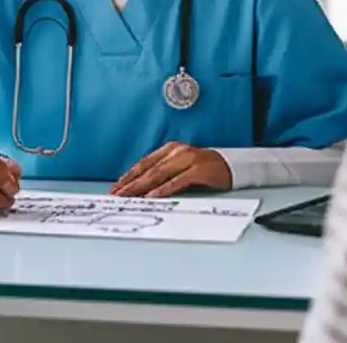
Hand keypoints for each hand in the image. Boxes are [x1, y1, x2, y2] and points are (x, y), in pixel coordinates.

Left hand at [109, 142, 232, 197]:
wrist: (231, 166)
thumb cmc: (203, 169)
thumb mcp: (179, 167)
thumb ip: (162, 174)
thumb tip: (140, 189)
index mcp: (170, 149)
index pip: (144, 163)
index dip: (128, 176)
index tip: (116, 187)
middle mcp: (177, 152)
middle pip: (149, 169)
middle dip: (131, 183)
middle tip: (117, 194)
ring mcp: (188, 159)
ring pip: (159, 174)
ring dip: (142, 186)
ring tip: (129, 196)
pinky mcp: (198, 170)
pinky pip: (177, 180)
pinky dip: (164, 189)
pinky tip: (153, 196)